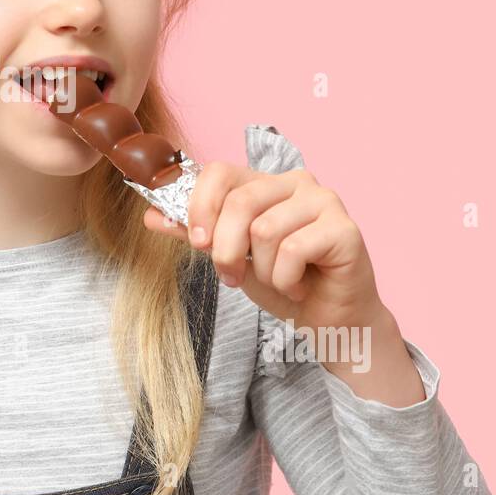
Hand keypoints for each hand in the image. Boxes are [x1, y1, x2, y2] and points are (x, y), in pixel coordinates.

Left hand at [143, 160, 385, 334]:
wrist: (328, 321)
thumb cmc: (282, 283)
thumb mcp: (229, 256)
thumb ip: (195, 233)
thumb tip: (151, 215)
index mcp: (265, 183)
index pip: (219, 172)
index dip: (200, 207)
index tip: (197, 244)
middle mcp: (296, 182)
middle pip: (239, 202)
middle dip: (226, 250)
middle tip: (234, 277)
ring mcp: (324, 201)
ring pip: (265, 229)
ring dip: (263, 271)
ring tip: (279, 281)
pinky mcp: (345, 228)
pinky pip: (293, 250)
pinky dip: (286, 280)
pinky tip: (299, 287)